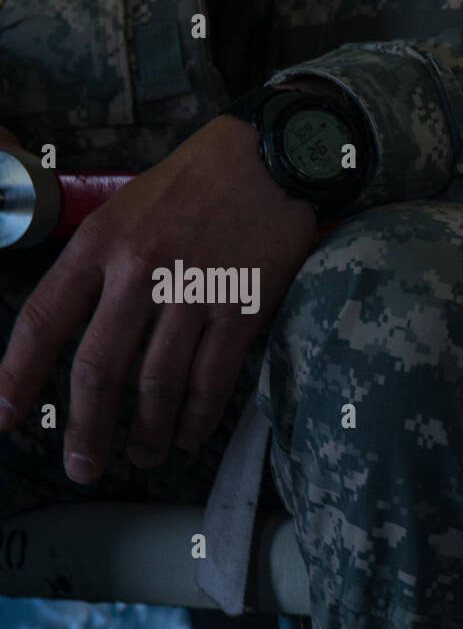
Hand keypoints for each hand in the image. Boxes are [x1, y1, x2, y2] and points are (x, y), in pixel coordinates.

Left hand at [0, 115, 316, 481]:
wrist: (271, 159)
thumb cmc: (198, 181)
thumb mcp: (130, 205)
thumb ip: (104, 260)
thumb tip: (84, 322)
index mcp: (101, 243)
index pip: (44, 318)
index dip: (17, 374)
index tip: (3, 416)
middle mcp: (140, 272)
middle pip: (99, 368)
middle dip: (86, 428)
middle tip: (81, 469)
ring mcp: (193, 293)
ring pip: (159, 383)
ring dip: (149, 431)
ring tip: (146, 457)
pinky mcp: (241, 309)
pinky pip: (213, 378)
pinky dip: (197, 415)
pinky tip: (188, 435)